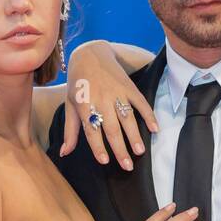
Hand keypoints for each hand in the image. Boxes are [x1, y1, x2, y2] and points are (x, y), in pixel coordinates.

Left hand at [60, 40, 156, 167]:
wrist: (90, 55)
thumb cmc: (77, 84)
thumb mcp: (70, 105)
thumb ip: (70, 131)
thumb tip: (64, 153)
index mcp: (85, 106)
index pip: (92, 131)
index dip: (98, 147)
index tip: (105, 161)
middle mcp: (101, 100)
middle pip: (112, 129)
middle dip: (120, 149)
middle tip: (127, 166)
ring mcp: (117, 93)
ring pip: (127, 118)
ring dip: (135, 136)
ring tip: (140, 152)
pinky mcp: (129, 87)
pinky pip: (141, 103)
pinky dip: (149, 116)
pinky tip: (155, 129)